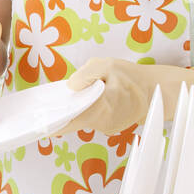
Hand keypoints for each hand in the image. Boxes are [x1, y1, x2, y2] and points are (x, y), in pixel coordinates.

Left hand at [54, 58, 193, 137]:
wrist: (157, 92)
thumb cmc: (132, 78)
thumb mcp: (109, 65)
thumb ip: (86, 74)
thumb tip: (70, 86)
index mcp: (99, 108)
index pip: (68, 120)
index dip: (51, 121)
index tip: (37, 121)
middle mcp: (101, 123)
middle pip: (72, 121)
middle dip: (61, 111)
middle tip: (51, 102)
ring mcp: (106, 128)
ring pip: (82, 118)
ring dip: (76, 108)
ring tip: (77, 94)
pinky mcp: (110, 127)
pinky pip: (91, 119)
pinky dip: (87, 110)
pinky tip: (90, 98)